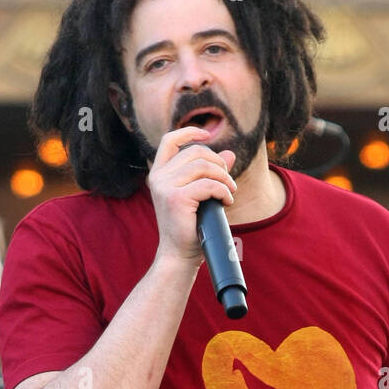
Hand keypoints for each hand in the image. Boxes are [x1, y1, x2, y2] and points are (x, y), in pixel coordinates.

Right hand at [148, 126, 236, 263]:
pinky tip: (226, 202)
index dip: (189, 132)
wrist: (178, 256)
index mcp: (159, 174)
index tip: (207, 133)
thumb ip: (212, 174)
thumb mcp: (200, 196)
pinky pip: (208, 185)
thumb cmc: (190, 228)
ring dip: (223, 178)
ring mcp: (165, 187)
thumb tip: (230, 154)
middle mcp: (158, 178)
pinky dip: (223, 191)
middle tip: (228, 182)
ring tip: (229, 193)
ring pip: (203, 166)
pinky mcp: (176, 199)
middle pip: (194, 151)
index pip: (170, 140)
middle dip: (218, 163)